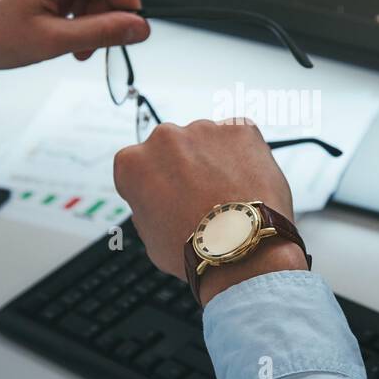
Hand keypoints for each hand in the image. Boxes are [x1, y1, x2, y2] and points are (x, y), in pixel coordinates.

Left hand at [0, 0, 149, 69]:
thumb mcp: (52, 40)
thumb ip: (101, 32)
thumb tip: (139, 27)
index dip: (130, 5)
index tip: (127, 34)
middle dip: (102, 14)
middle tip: (86, 49)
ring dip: (84, 11)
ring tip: (65, 41)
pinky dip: (66, 1)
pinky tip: (51, 23)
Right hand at [113, 119, 308, 304]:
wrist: (241, 248)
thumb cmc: (194, 250)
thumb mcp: (150, 238)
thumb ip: (148, 208)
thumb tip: (157, 202)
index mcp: (132, 162)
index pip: (139, 166)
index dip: (156, 185)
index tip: (169, 199)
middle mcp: (163, 137)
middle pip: (173, 148)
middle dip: (185, 167)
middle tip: (202, 198)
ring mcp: (202, 128)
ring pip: (206, 141)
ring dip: (214, 160)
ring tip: (228, 195)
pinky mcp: (239, 128)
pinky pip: (239, 138)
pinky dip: (244, 155)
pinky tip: (246, 183)